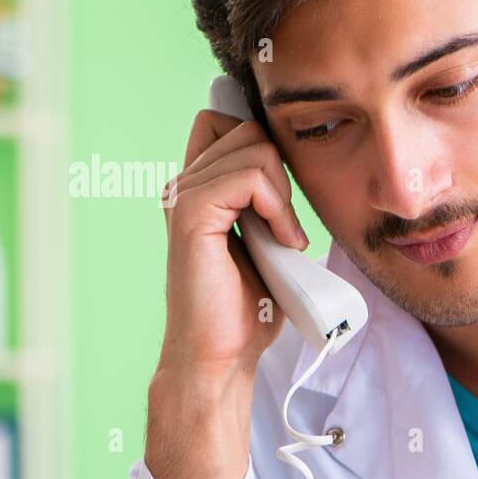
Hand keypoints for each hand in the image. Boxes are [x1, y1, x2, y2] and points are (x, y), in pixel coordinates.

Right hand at [158, 106, 308, 377]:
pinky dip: (277, 207)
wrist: (221, 356)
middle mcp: (184, 186)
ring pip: (254, 147)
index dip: (264, 144)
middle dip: (281, 170)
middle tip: (285, 224)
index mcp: (199, 189)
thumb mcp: (266, 241)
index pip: (227, 122)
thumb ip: (267, 201)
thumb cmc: (245, 309)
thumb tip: (294, 166)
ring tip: (283, 239)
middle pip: (248, 129)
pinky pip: (249, 177)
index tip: (283, 195)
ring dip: (283, 195)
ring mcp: (183, 197)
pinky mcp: (191, 214)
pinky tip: (281, 241)